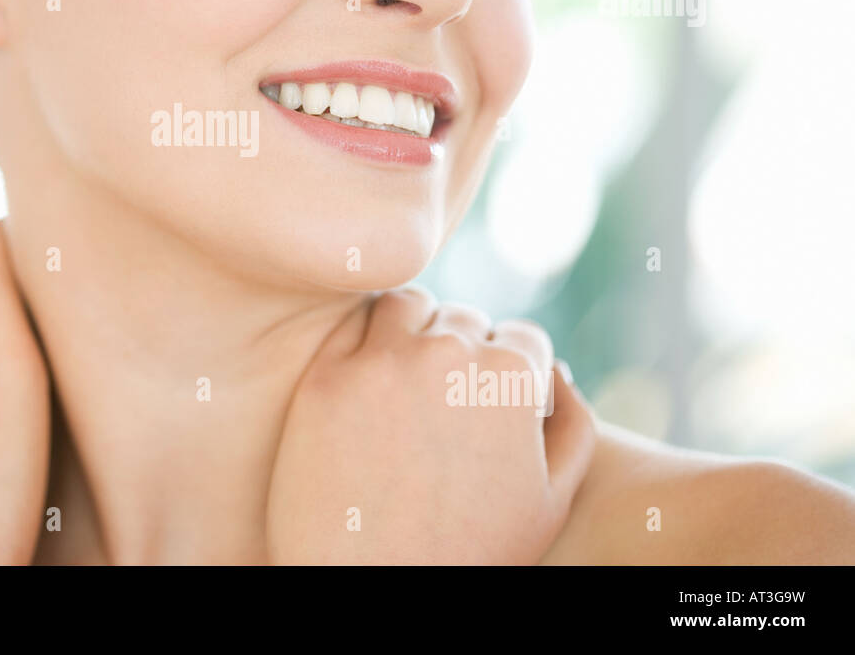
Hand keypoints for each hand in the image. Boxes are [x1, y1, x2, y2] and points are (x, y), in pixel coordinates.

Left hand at [266, 288, 594, 563]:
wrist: (373, 590)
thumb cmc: (468, 553)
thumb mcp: (548, 502)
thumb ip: (572, 425)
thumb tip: (554, 368)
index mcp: (510, 378)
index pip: (523, 339)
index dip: (513, 375)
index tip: (492, 406)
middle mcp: (446, 354)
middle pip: (464, 321)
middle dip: (463, 355)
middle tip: (445, 407)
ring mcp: (380, 361)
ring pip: (408, 307)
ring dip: (414, 332)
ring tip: (408, 382)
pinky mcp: (324, 377)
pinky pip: (351, 325)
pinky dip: (364, 340)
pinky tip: (368, 382)